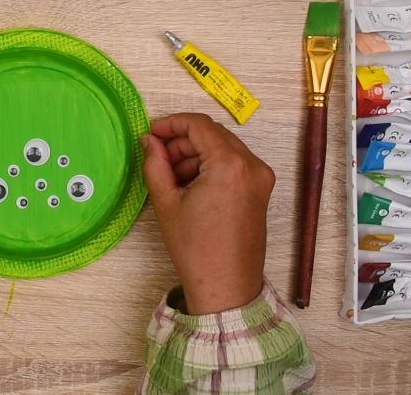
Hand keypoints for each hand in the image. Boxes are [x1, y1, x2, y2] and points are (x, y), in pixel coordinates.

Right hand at [141, 113, 274, 314]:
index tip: (151, 133)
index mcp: (230, 165)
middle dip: (182, 142)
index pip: (199, 125)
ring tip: (171, 177)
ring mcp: (260, 177)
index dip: (172, 124)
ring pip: (223, 148)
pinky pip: (233, 164)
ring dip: (195, 154)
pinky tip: (190, 185)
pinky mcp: (261, 190)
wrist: (226, 285)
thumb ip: (155, 164)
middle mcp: (252, 165)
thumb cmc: (195, 248)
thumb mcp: (166, 202)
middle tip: (157, 157)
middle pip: (212, 135)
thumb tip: (149, 141)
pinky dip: (210, 166)